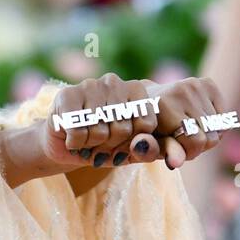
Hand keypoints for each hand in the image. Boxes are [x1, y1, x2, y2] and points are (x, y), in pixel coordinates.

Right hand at [40, 73, 227, 172]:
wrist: (64, 145)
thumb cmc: (102, 146)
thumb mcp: (132, 150)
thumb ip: (154, 150)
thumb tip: (176, 158)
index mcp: (136, 91)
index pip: (147, 125)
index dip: (133, 143)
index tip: (122, 144)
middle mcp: (115, 82)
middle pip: (123, 130)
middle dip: (111, 146)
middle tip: (100, 144)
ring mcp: (90, 86)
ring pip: (100, 132)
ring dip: (92, 146)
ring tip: (87, 141)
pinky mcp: (67, 96)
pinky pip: (78, 132)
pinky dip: (75, 144)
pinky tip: (72, 138)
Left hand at [149, 76, 227, 168]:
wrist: (148, 102)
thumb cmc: (151, 131)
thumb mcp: (153, 146)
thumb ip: (165, 153)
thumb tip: (175, 163)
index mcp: (165, 105)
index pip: (197, 141)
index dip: (190, 152)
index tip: (177, 149)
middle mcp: (182, 90)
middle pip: (210, 137)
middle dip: (198, 145)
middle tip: (182, 140)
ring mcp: (196, 84)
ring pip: (219, 129)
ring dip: (206, 136)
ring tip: (188, 131)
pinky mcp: (207, 83)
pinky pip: (224, 117)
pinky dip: (214, 126)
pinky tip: (197, 121)